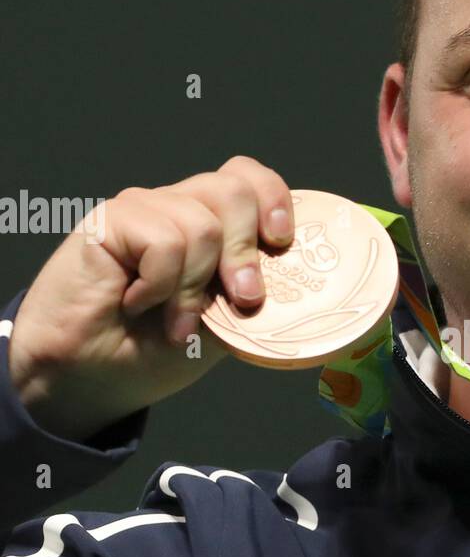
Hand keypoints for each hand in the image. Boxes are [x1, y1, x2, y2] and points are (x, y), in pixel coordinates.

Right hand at [7, 156, 296, 440]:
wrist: (89, 376)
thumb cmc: (151, 350)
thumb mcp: (221, 327)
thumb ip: (252, 296)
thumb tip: (293, 279)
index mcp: (211, 226)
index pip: (249, 180)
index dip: (275, 200)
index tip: (282, 243)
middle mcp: (179, 208)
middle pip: (235, 188)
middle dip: (247, 251)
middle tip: (242, 300)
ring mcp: (145, 209)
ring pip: (203, 223)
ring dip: (195, 286)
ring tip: (175, 322)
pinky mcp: (111, 220)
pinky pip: (165, 241)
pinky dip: (161, 285)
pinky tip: (136, 303)